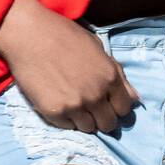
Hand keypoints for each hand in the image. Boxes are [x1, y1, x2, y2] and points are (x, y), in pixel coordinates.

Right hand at [0, 0, 141, 133]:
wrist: (30, 35)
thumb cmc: (64, 35)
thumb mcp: (97, 48)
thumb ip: (117, 74)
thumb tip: (134, 98)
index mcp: (109, 77)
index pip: (125, 108)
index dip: (117, 106)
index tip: (109, 103)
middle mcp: (95, 95)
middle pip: (109, 124)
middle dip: (103, 117)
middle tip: (92, 107)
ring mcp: (74, 106)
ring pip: (89, 129)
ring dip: (85, 119)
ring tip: (74, 104)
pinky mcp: (54, 113)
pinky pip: (68, 127)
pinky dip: (67, 119)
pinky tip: (61, 102)